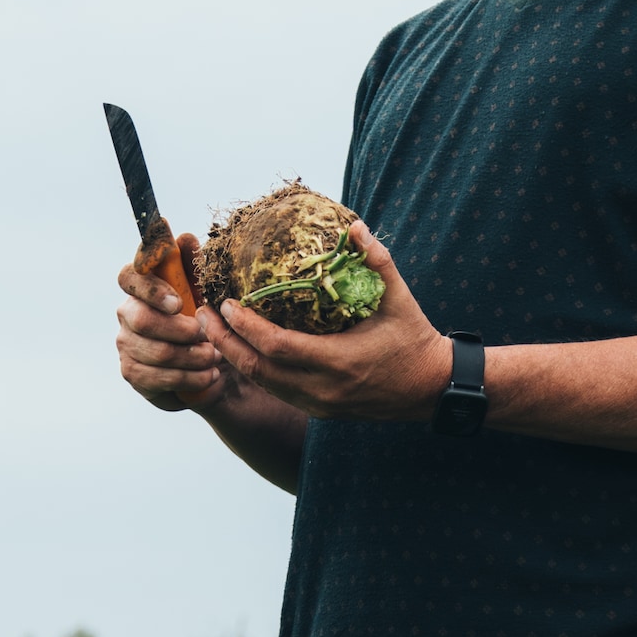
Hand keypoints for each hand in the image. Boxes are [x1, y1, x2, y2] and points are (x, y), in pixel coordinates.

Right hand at [115, 252, 223, 412]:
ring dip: (192, 357)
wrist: (211, 365)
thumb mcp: (205, 292)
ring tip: (215, 358)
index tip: (178, 302)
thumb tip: (184, 238)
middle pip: (141, 320)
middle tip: (207, 336)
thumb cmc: (204, 320)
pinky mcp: (132, 374)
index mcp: (141, 288)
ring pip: (156, 352)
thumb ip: (194, 266)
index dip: (150, 288)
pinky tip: (209, 376)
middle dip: (180, 330)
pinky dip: (190, 378)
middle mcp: (127, 314)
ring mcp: (126, 345)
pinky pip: (158, 378)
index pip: (129, 277)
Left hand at [212, 224, 452, 421]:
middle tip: (204, 317)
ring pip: (264, 384)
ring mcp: (321, 404)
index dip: (246, 328)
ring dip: (235, 358)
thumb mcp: (399, 299)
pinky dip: (256, 371)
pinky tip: (242, 351)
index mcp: (338, 361)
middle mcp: (323, 389)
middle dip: (225, 343)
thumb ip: (377, 261)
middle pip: (259, 370)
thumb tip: (356, 227)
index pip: (277, 347)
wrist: (432, 388)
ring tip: (214, 332)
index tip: (226, 304)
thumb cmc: (415, 340)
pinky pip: (278, 391)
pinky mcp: (321, 410)